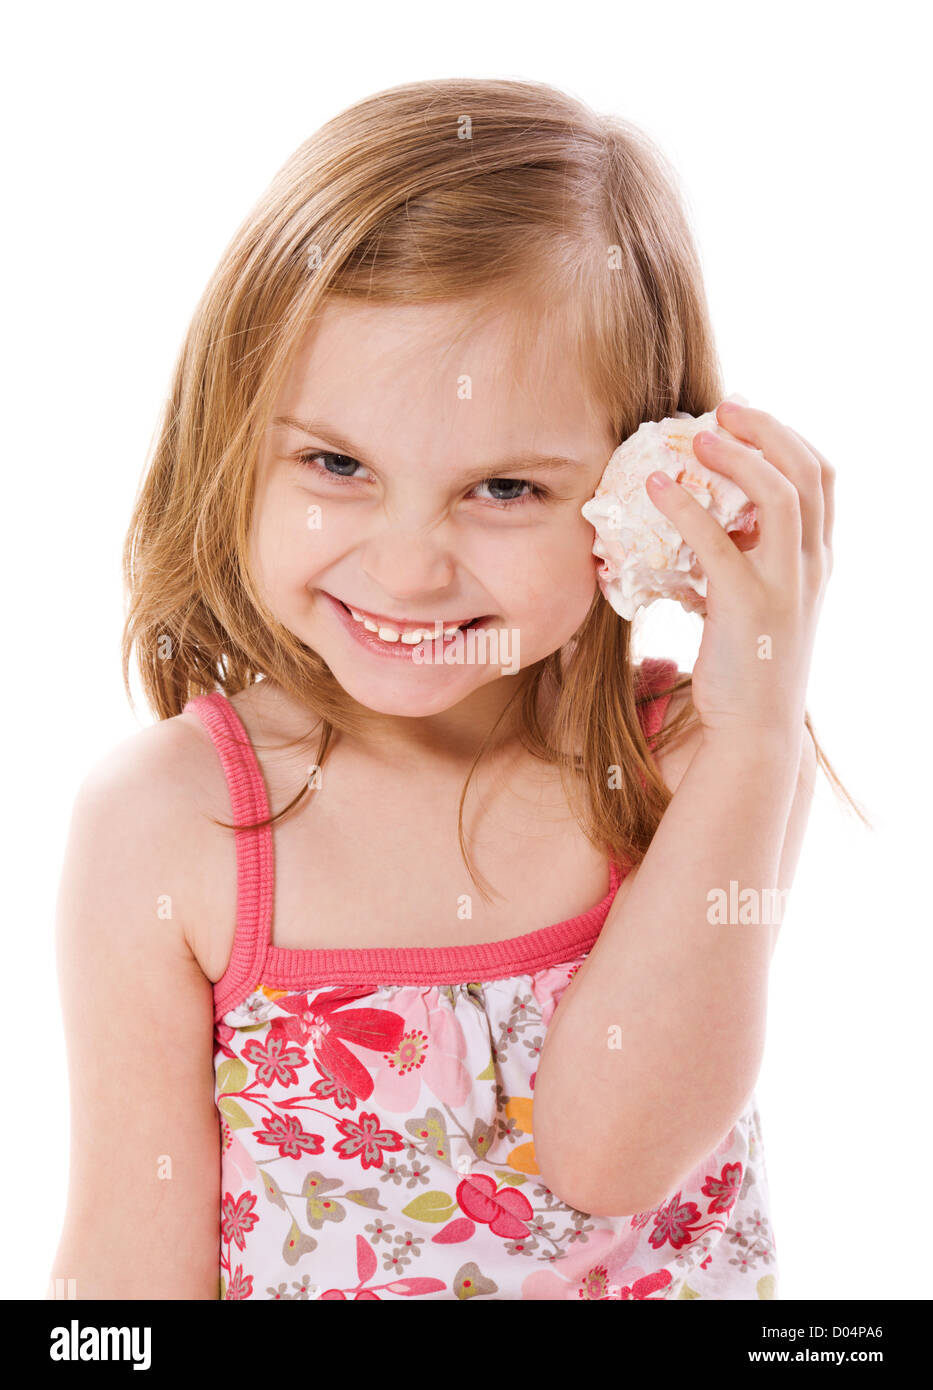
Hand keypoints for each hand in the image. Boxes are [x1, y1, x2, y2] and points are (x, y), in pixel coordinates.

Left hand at [644, 400, 834, 740]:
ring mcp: (785, 586)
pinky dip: (685, 508)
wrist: (755, 729)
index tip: (745, 416)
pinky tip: (657, 487)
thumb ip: (743, 559)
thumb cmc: (746, 666)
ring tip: (699, 437)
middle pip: (808, 473)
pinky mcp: (746, 607)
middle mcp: (811, 566)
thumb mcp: (755, 601)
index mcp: (816, 559)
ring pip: (780, 495)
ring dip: (740, 456)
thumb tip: (699, 520)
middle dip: (767, 430)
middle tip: (724, 408)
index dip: (786, 436)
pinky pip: (718, 543)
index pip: (821, 478)